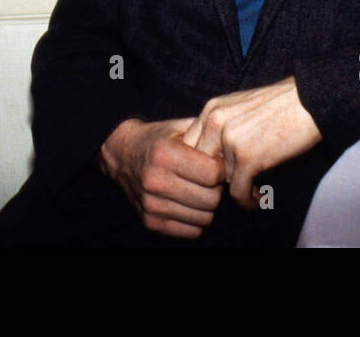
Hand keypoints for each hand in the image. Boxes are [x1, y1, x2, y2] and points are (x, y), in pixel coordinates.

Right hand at [97, 117, 225, 238]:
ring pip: (204, 218)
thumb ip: (209, 137)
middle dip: (216, 188)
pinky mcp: (150, 222)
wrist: (122, 154)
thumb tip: (237, 155)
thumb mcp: (181, 128)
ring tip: (199, 190)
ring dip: (208, 206)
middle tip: (209, 179)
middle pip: (211, 199)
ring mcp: (151, 204)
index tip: (216, 163)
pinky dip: (196, 219)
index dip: (221, 169)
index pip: (212, 174)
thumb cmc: (159, 139)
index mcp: (163, 154)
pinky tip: (190, 203)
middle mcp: (154, 180)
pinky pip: (192, 231)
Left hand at [181, 77, 321, 208]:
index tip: (215, 175)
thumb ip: (221, 127)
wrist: (311, 100)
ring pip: (220, 181)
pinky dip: (247, 200)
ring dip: (236, 190)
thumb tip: (211, 156)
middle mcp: (214, 123)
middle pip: (198, 166)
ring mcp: (229, 140)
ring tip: (251, 192)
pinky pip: (237, 192)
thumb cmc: (280, 104)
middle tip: (230, 187)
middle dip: (212, 180)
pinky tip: (258, 198)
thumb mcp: (240, 107)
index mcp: (211, 110)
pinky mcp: (248, 158)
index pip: (187, 147)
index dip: (199, 165)